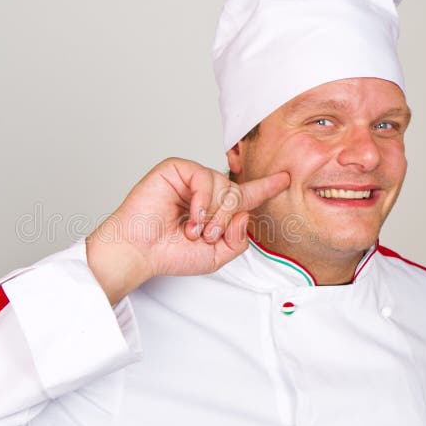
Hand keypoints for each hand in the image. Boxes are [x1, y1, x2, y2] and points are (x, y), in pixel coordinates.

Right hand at [86, 158, 289, 303]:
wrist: (141, 251)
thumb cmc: (170, 254)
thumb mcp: (216, 256)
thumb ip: (239, 239)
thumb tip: (244, 213)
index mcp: (215, 210)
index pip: (245, 196)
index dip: (266, 187)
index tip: (284, 178)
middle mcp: (204, 192)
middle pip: (236, 194)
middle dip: (227, 219)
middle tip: (207, 236)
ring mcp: (189, 179)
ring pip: (223, 185)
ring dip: (213, 213)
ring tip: (193, 229)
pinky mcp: (175, 169)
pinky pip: (204, 176)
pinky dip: (202, 200)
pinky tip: (191, 216)